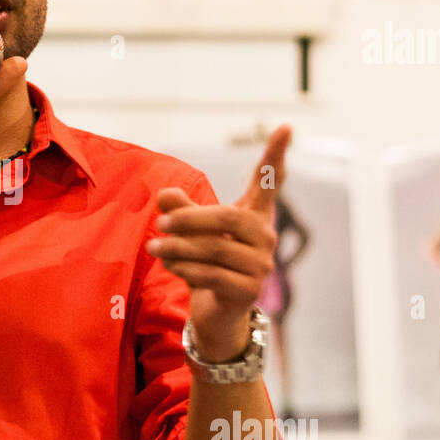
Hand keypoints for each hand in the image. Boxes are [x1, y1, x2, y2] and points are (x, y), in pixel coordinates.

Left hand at [147, 125, 291, 362]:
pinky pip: (210, 274)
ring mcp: (259, 266)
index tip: (286, 126)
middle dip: (188, 219)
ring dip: (177, 247)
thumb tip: (163, 195)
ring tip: (153, 246)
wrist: (218, 313)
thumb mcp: (191, 232)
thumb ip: (180, 209)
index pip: (268, 183)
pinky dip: (185, 268)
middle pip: (226, 217)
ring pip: (214, 248)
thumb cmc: (207, 263)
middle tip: (159, 223)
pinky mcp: (247, 290)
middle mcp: (264, 238)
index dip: (275, 156)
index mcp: (254, 216)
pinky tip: (169, 264)